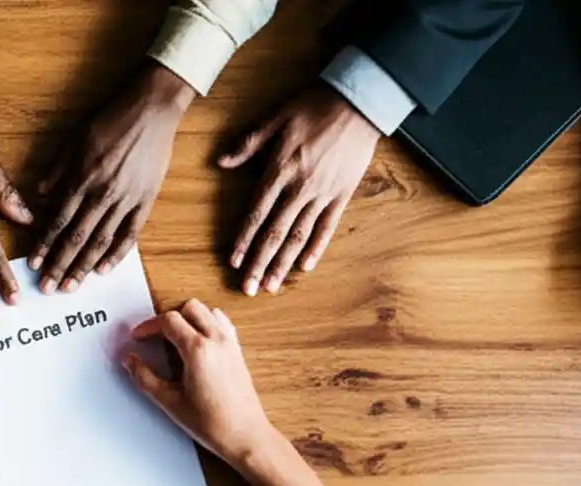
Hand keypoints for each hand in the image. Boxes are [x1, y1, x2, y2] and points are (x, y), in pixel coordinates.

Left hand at [30, 64, 193, 291]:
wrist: (151, 109)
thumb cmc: (110, 119)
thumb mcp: (75, 138)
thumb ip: (57, 169)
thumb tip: (39, 195)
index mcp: (82, 178)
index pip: (57, 221)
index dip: (45, 245)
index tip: (34, 265)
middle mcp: (102, 194)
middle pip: (76, 238)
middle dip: (60, 266)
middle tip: (48, 289)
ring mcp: (126, 199)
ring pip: (101, 241)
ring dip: (84, 266)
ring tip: (72, 286)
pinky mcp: (146, 200)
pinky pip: (130, 234)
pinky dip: (117, 254)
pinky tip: (104, 270)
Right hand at [122, 299, 275, 466]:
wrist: (245, 436)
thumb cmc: (213, 423)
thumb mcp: (170, 402)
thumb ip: (145, 378)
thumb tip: (130, 361)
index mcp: (198, 349)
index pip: (169, 321)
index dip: (148, 326)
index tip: (139, 337)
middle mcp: (217, 340)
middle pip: (190, 307)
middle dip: (169, 317)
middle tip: (155, 336)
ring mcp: (230, 344)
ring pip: (208, 311)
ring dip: (189, 317)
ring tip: (175, 338)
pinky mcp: (238, 352)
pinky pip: (222, 324)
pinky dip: (207, 324)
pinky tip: (197, 344)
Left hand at [220, 85, 379, 295]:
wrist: (359, 102)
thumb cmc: (314, 106)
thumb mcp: (276, 118)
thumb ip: (249, 144)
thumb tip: (221, 162)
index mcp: (280, 170)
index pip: (256, 213)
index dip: (243, 240)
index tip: (233, 262)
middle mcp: (300, 188)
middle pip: (275, 233)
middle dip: (259, 263)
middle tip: (248, 288)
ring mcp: (323, 194)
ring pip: (299, 236)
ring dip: (283, 263)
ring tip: (272, 286)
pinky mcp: (342, 194)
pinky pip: (327, 227)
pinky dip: (316, 248)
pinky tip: (305, 267)